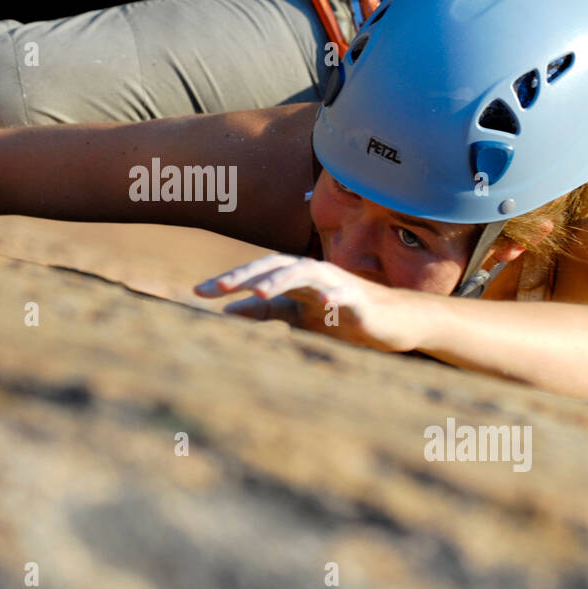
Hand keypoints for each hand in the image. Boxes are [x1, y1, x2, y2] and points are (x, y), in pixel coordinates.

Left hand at [194, 254, 428, 351]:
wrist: (389, 322)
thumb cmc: (340, 316)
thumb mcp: (296, 315)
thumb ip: (265, 311)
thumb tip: (227, 310)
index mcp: (293, 277)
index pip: (255, 274)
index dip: (228, 281)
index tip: (198, 292)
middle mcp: (311, 273)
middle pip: (274, 265)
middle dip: (245, 275)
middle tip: (218, 288)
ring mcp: (335, 282)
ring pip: (305, 273)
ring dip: (282, 281)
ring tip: (260, 293)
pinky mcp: (358, 298)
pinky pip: (344, 295)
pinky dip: (334, 296)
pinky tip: (324, 304)